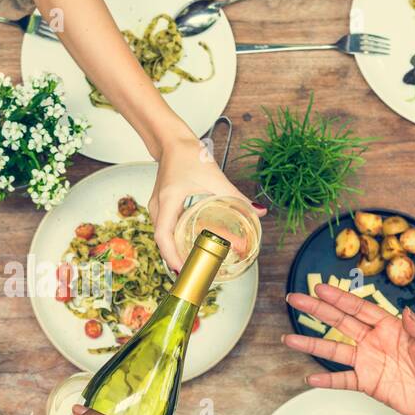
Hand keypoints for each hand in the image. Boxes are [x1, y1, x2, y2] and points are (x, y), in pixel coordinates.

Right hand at [149, 135, 264, 271]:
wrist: (173, 141)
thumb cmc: (189, 155)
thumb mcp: (215, 178)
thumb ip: (236, 196)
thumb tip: (258, 212)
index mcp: (167, 201)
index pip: (163, 235)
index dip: (171, 255)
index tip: (182, 269)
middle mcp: (157, 207)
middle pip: (162, 240)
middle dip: (175, 258)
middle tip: (192, 274)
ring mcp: (156, 207)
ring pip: (163, 235)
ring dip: (174, 251)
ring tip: (191, 265)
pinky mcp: (160, 206)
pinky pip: (165, 228)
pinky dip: (174, 240)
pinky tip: (188, 246)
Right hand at [284, 283, 414, 414]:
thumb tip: (408, 312)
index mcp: (391, 327)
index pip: (361, 309)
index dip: (340, 299)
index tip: (321, 289)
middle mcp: (375, 341)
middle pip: (341, 322)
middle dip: (318, 310)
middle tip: (296, 299)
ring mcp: (369, 362)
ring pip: (335, 351)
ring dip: (312, 345)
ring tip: (290, 340)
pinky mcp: (368, 383)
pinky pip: (343, 380)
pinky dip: (327, 380)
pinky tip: (310, 378)